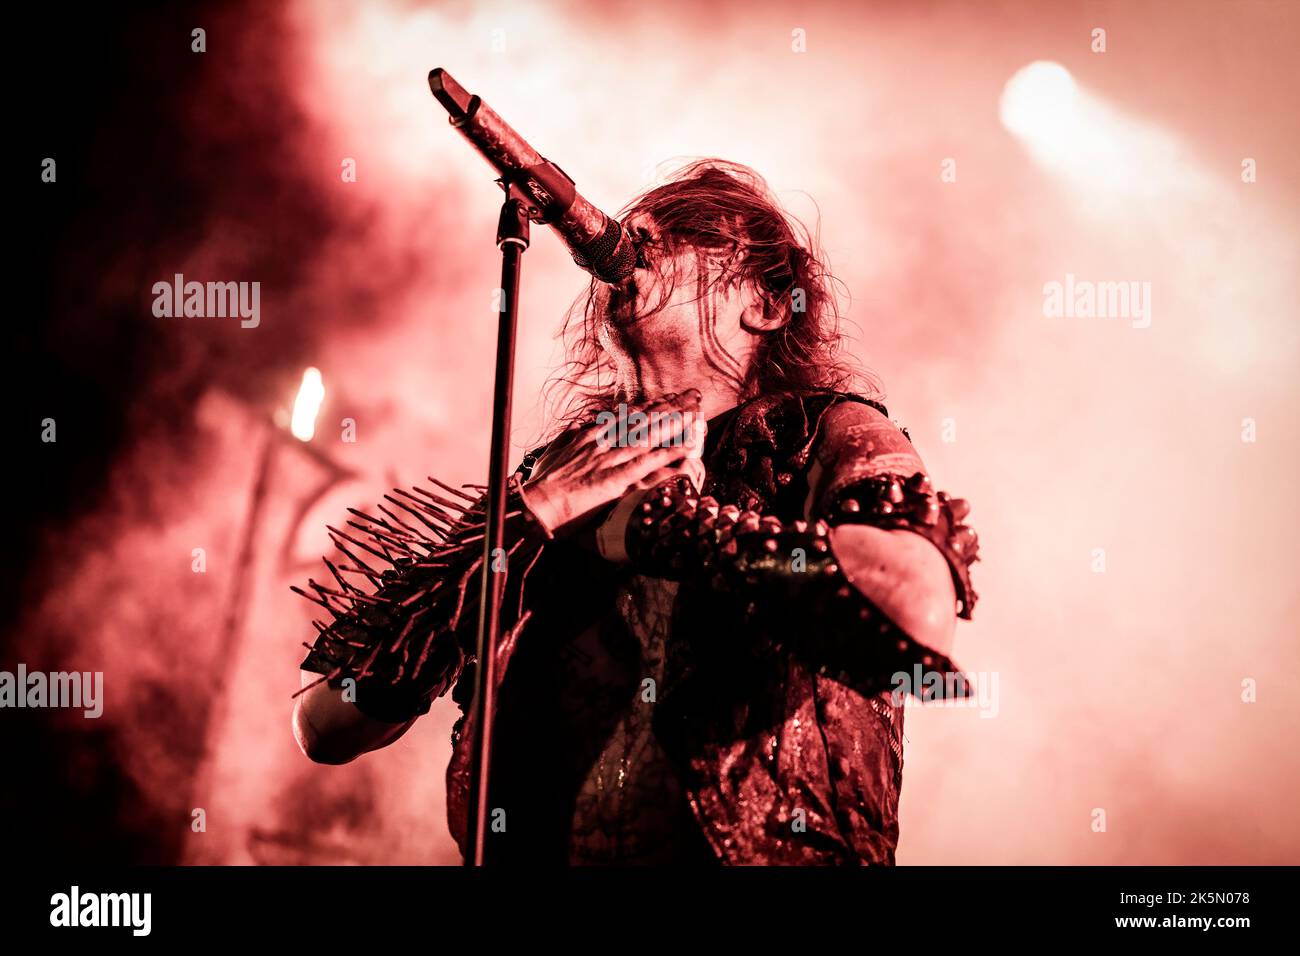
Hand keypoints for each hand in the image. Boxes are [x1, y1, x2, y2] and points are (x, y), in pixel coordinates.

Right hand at [523, 390, 706, 536]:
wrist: (536, 504)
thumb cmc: (540, 483)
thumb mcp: (551, 453)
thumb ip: (566, 437)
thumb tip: (576, 424)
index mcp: (589, 436)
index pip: (624, 417)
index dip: (648, 406)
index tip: (665, 398)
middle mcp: (603, 443)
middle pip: (643, 420)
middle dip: (669, 407)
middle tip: (691, 396)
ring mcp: (610, 459)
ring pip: (649, 436)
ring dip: (675, 424)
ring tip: (696, 413)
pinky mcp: (616, 479)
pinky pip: (648, 464)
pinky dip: (668, 455)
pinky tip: (687, 449)